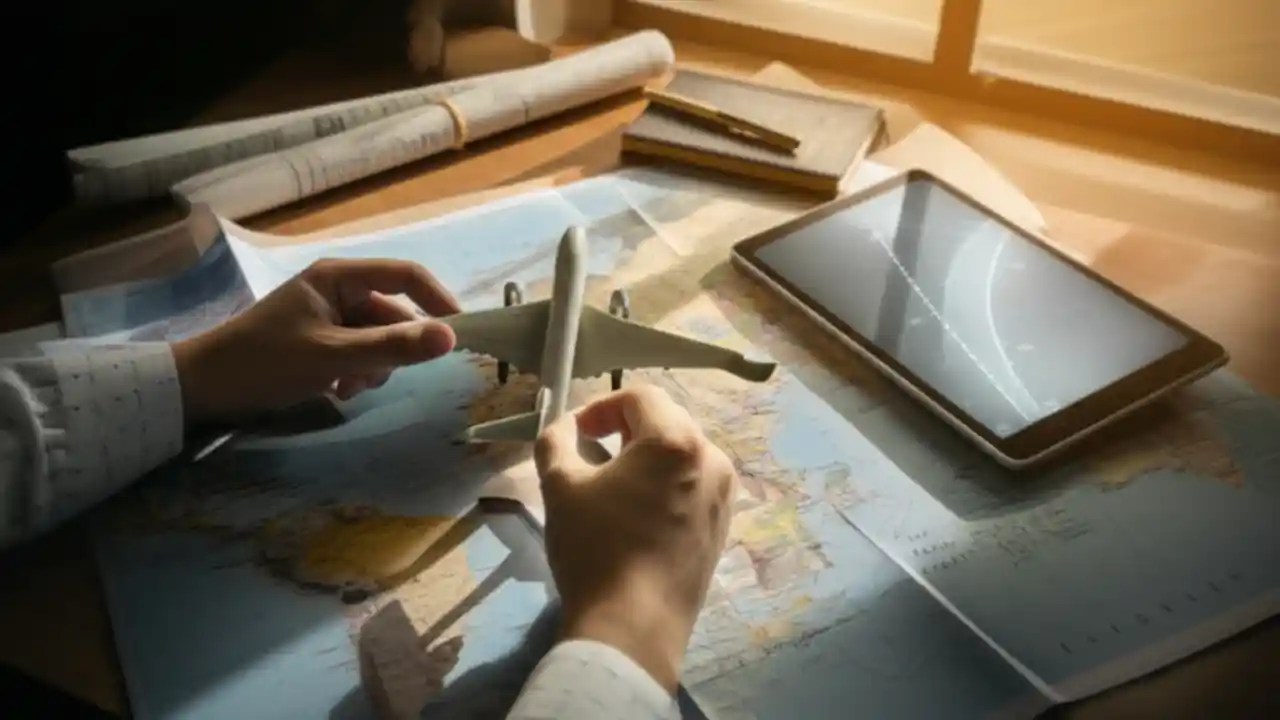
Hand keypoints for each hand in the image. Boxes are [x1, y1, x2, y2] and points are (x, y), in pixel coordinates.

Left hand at [173, 259, 459, 424]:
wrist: (203, 388)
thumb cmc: (265, 361)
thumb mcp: (332, 356)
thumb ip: (392, 347)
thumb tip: (452, 338)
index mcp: (339, 277)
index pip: (407, 275)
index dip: (438, 301)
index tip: (460, 335)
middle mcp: (338, 290)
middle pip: (394, 315)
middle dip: (392, 350)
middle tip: (373, 378)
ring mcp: (330, 317)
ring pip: (379, 340)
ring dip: (373, 368)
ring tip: (345, 388)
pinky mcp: (321, 342)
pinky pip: (360, 354)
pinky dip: (356, 374)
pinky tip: (336, 392)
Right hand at [534, 386, 736, 692]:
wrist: (633, 627)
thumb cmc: (595, 549)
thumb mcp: (560, 487)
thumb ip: (556, 441)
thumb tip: (563, 426)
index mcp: (676, 440)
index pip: (640, 397)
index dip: (602, 406)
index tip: (577, 433)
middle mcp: (712, 459)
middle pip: (667, 422)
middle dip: (627, 429)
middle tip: (592, 453)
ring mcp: (724, 495)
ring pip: (684, 455)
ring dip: (649, 458)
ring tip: (615, 486)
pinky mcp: (724, 526)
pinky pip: (695, 486)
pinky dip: (667, 486)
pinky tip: (639, 515)